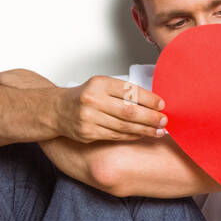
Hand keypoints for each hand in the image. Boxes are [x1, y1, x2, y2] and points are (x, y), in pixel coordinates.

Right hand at [53, 75, 168, 142]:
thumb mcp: (101, 85)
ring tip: (158, 131)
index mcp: (99, 84)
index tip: (162, 105)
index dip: (149, 100)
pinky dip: (132, 135)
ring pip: (124, 126)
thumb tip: (152, 102)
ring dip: (145, 130)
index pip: (129, 91)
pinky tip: (142, 134)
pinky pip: (116, 135)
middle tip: (164, 121)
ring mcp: (89, 118)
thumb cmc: (84, 96)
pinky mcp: (88, 133)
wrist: (57, 110)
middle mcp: (93, 100)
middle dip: (150, 118)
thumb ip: (123, 91)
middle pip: (129, 111)